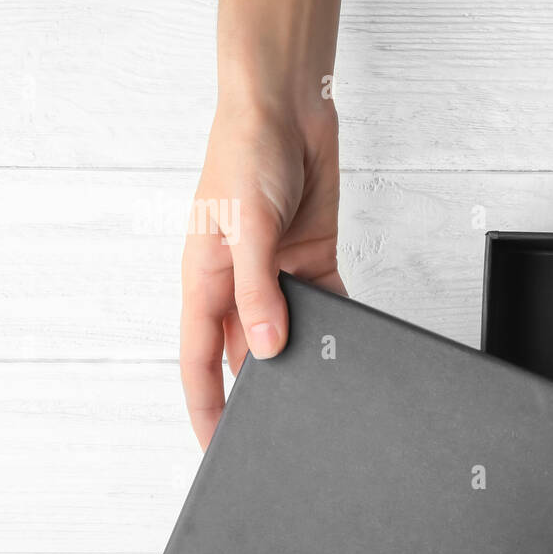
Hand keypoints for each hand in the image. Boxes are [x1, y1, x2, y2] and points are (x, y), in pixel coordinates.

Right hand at [180, 0, 348, 448]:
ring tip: (323, 393)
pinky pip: (328, 305)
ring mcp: (279, 274)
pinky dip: (340, 324)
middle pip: (246, 355)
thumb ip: (257, 289)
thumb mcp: (245, 225)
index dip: (205, 407)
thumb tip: (264, 348)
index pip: (198, 360)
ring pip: (290, 334)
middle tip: (282, 430)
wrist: (289, 107)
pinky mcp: (315, 260)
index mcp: (205, 279)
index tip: (216, 447)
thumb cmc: (245, 150)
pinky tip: (354, 346)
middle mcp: (241, 284)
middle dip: (260, 391)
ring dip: (304, 359)